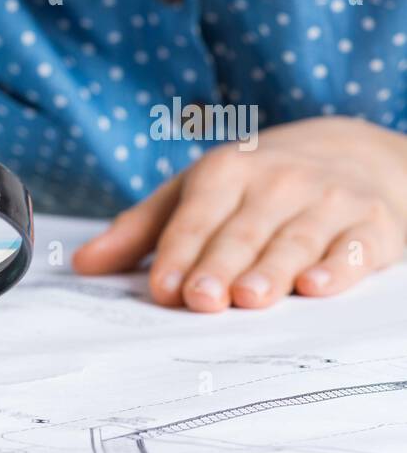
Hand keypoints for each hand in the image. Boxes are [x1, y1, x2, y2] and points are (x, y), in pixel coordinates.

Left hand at [72, 117, 406, 310]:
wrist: (354, 152)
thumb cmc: (255, 185)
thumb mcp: (194, 192)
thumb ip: (140, 230)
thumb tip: (82, 264)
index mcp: (227, 172)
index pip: (196, 218)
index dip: (179, 254)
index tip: (162, 288)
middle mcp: (278, 182)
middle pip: (242, 234)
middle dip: (220, 267)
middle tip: (201, 300)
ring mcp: (328, 202)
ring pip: (295, 242)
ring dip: (272, 271)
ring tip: (250, 298)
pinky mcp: (371, 226)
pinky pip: (353, 250)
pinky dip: (337, 268)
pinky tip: (316, 287)